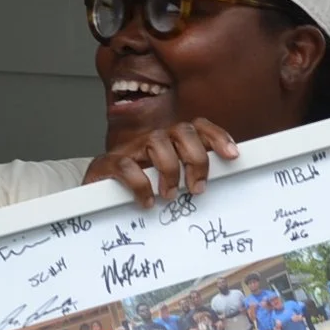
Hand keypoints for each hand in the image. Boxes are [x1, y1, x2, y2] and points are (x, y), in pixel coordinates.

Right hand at [83, 119, 238, 207]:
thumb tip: (222, 183)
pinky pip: (127, 167)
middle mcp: (153, 139)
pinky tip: (147, 201)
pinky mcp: (108, 164)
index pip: (197, 127)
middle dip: (196, 158)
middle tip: (197, 188)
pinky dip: (140, 186)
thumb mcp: (169, 183)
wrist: (97, 195)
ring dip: (170, 171)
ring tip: (170, 195)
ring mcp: (130, 149)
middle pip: (182, 131)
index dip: (217, 137)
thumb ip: (190, 176)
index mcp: (171, 142)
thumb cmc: (139, 189)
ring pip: (157, 142)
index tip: (232, 155)